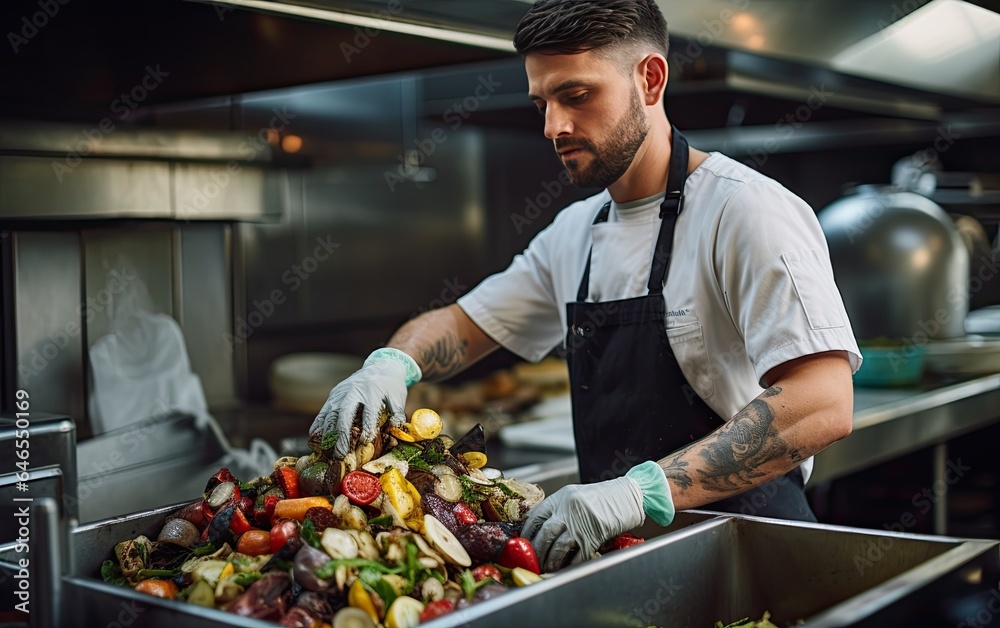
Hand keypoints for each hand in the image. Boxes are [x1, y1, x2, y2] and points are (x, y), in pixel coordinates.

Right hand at [309, 357, 409, 458]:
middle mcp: (354, 390)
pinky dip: (318, 423)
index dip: (367, 427)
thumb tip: (395, 427)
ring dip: (328, 432)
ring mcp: (341, 392)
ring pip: (331, 412)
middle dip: (342, 434)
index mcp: (372, 390)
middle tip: (341, 453)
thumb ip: (397, 412)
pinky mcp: (334, 393)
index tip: (365, 442)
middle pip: (345, 413)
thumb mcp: (398, 396)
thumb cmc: (391, 384)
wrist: (381, 365)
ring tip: (327, 450)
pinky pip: (324, 410)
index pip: (368, 411)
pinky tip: (314, 437)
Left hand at [521, 476, 644, 572]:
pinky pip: (577, 555)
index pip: (536, 515)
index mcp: (562, 497)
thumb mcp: (577, 496)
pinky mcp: (594, 536)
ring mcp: (581, 522)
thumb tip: (542, 531)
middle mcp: (569, 508)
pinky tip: (566, 568)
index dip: (527, 532)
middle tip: (533, 560)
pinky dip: (570, 564)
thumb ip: (560, 510)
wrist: (630, 496)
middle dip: (537, 550)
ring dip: (551, 560)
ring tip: (548, 567)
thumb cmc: (605, 498)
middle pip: (545, 533)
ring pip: (558, 546)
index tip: (523, 542)